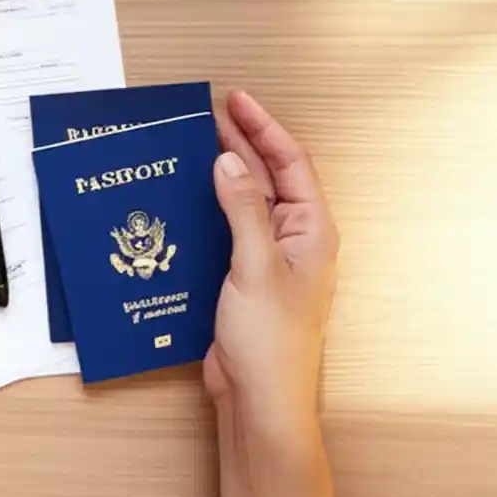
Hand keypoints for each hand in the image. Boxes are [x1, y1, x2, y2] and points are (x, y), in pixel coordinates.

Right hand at [205, 90, 338, 496]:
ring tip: (193, 143)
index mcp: (311, 229)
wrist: (260, 397)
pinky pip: (227, 227)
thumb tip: (229, 161)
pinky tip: (185, 196)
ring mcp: (268, 257)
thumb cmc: (271, 340)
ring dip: (222, 172)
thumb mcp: (255, 266)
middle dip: (241, 141)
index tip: (234, 99)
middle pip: (268, 175)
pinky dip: (209, 207)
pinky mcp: (243, 275)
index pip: (290, 162)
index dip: (263, 127)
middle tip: (207, 112)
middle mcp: (293, 238)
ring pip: (245, 200)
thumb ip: (242, 210)